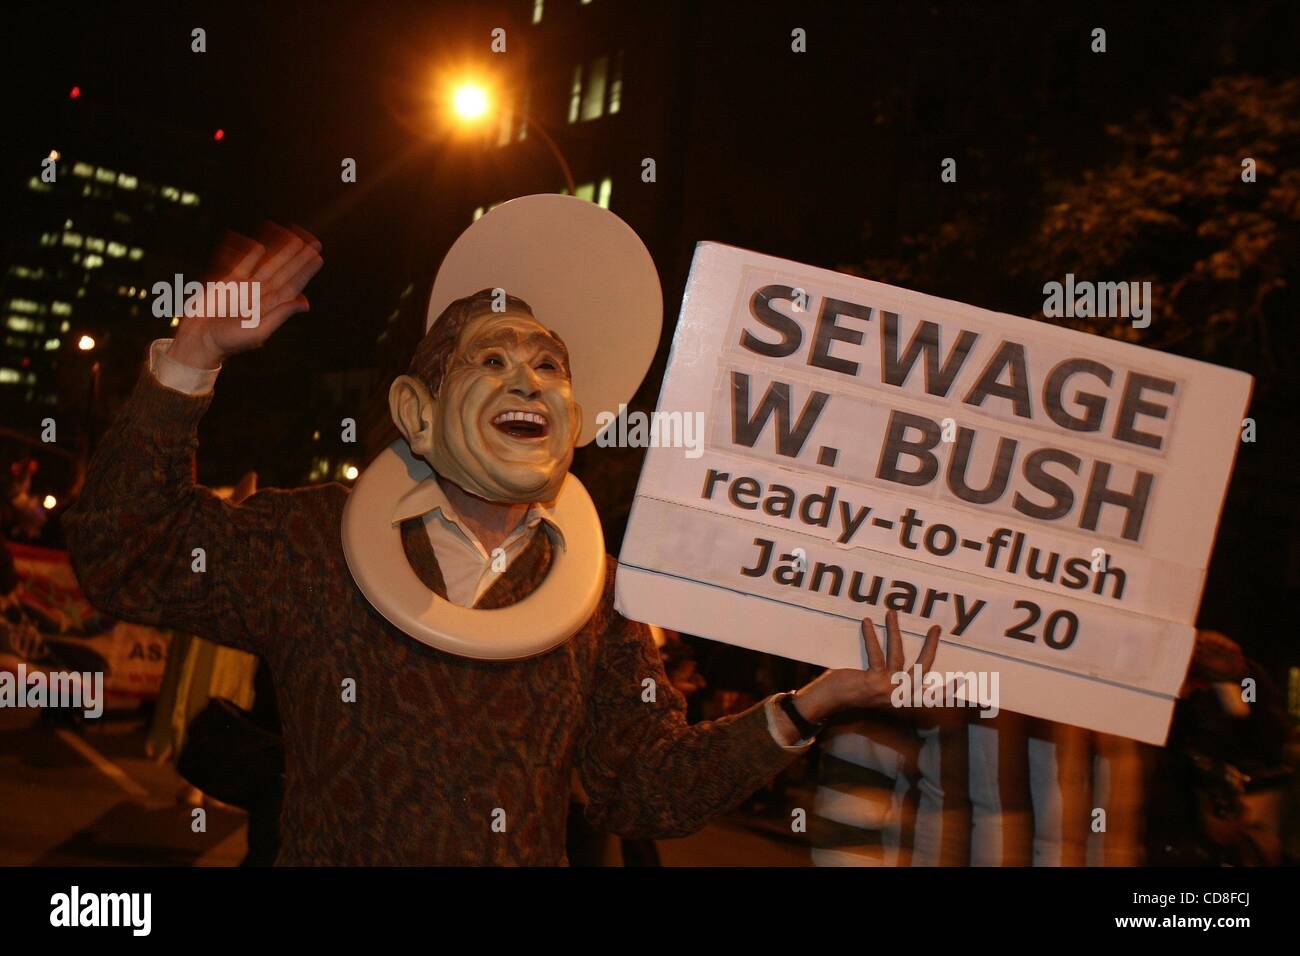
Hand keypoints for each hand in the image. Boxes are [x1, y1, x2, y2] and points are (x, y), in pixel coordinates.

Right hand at [169, 223, 322, 368]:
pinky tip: (262, 247)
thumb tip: (304, 302)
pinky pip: (243, 265)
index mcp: (272, 308)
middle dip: (299, 257)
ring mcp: (246, 288)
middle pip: (285, 271)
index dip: (306, 271)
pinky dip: (251, 255)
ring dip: (282, 252)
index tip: (318, 257)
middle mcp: (262, 296)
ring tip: (296, 238)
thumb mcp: (258, 330)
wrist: (199, 338)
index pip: (293, 285)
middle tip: (315, 243)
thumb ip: (280, 314)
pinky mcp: (228, 283)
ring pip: (268, 265)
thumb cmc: (229, 341)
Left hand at [792, 609, 941, 723]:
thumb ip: (890, 680)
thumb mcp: (877, 689)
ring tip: (892, 614)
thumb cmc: (854, 691)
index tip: (961, 679)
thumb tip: (898, 663)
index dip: (946, 690)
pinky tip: (867, 623)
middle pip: (922, 669)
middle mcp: (899, 696)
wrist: (832, 701)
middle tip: (936, 628)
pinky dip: (871, 636)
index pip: (929, 695)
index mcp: (902, 700)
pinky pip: (876, 653)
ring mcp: (888, 689)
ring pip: (897, 654)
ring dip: (894, 631)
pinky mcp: (874, 681)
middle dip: (930, 647)